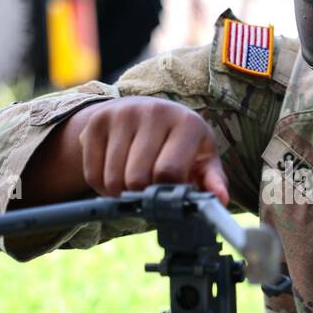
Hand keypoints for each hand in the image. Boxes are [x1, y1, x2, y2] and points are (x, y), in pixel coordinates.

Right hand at [78, 97, 228, 203]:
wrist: (144, 112)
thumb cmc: (179, 143)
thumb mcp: (202, 158)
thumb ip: (212, 180)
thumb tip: (220, 200)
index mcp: (186, 122)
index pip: (169, 173)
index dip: (166, 191)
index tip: (169, 190)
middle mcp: (154, 111)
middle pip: (138, 179)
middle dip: (142, 194)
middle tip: (149, 189)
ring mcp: (122, 114)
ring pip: (113, 179)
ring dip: (120, 193)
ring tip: (133, 184)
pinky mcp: (97, 122)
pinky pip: (92, 174)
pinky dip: (101, 187)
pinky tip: (114, 176)